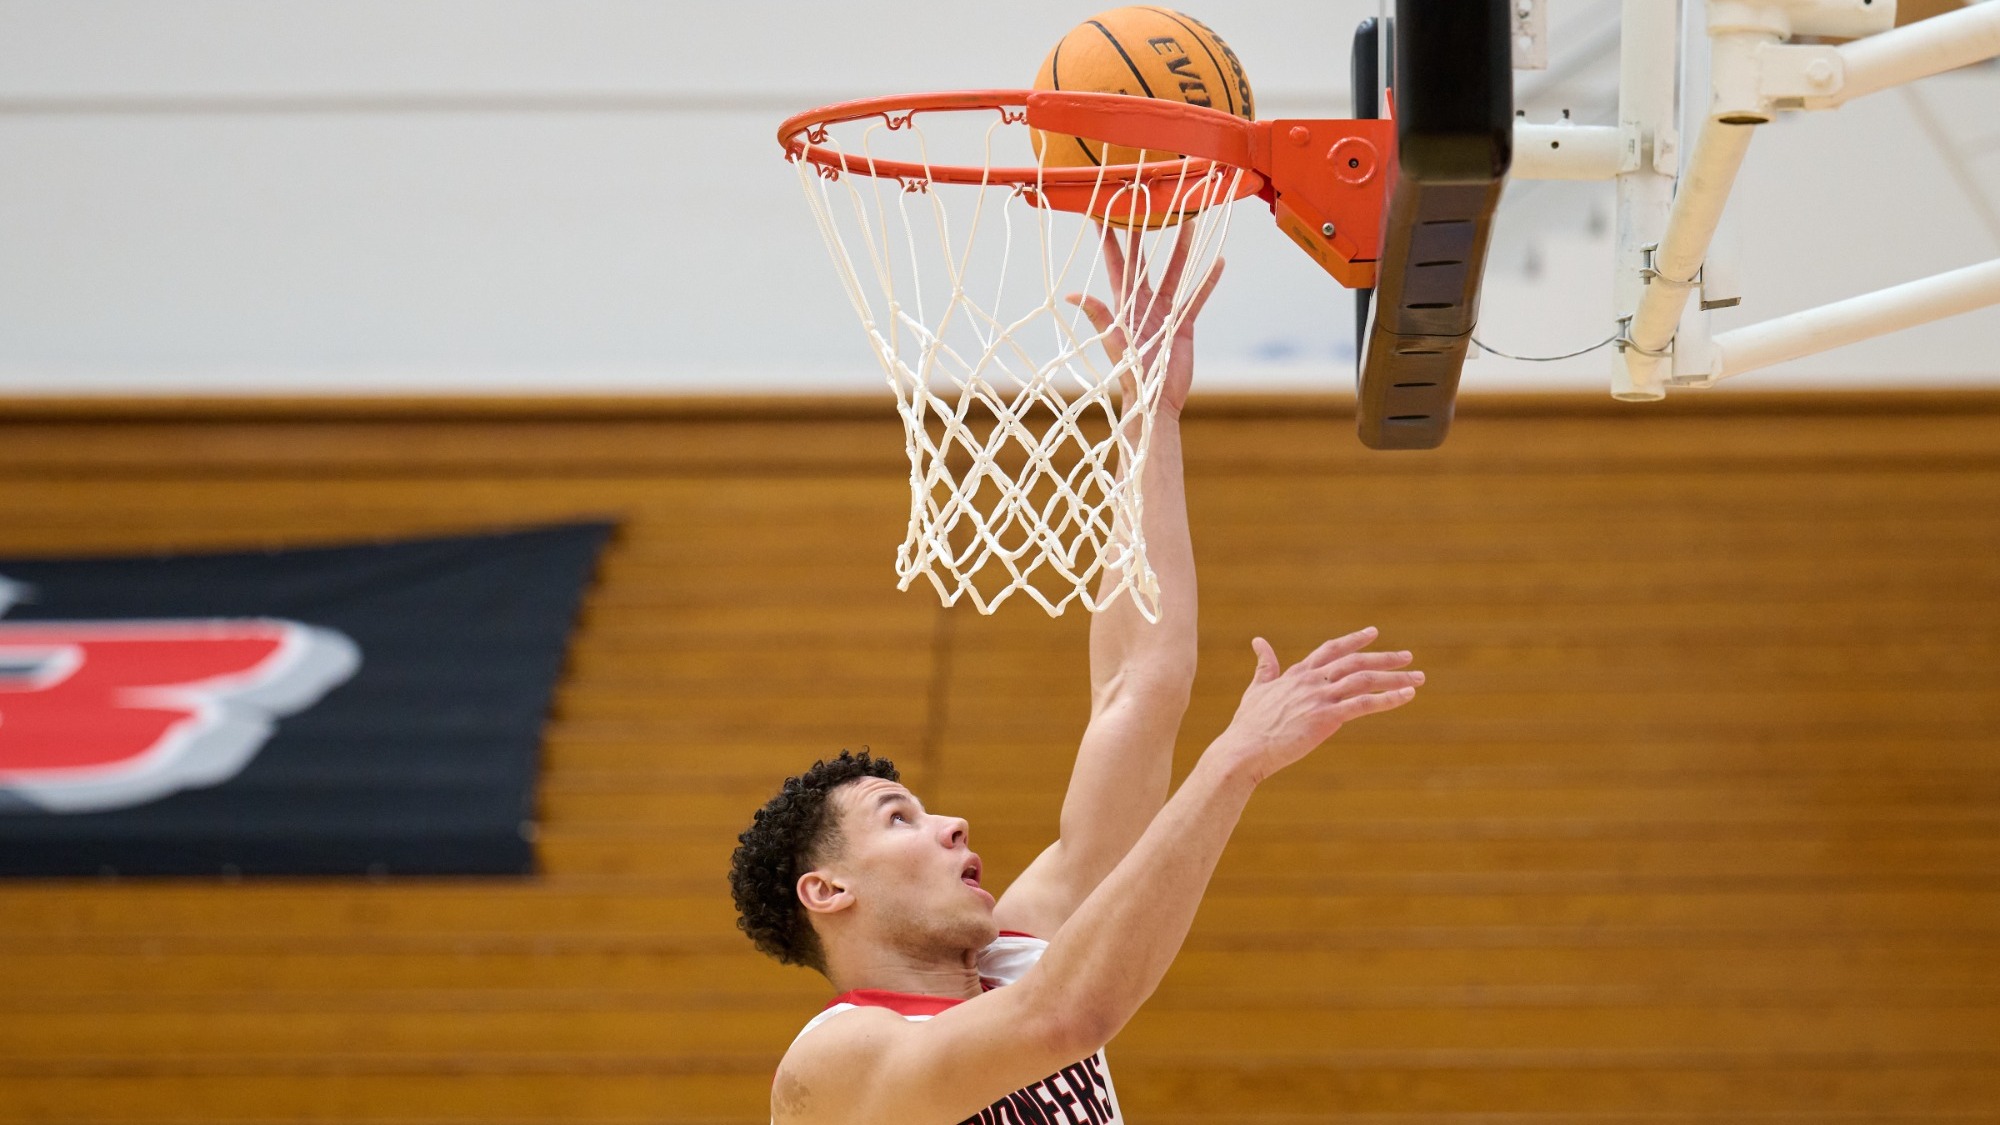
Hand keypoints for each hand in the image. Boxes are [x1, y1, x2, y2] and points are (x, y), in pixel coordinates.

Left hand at [1065, 222, 1225, 416]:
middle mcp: (1143, 302)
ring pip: (1175, 271)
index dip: (1111, 238)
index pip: (1116, 263)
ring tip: (1190, 222)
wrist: (1154, 398)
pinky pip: (1198, 296)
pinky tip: (1218, 261)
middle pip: (1145, 259)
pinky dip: (1208, 280)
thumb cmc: (1130, 373)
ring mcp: (1165, 310)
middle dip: (1146, 232)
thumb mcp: (1114, 341)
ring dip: (1182, 249)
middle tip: (1150, 205)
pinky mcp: (1183, 322)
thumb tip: (1072, 294)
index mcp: (1123, 303)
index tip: (1104, 212)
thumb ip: (1099, 315)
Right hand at [1216, 627, 1421, 782]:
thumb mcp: (1257, 688)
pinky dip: (1388, 698)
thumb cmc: (1248, 724)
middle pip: (1355, 661)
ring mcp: (1320, 697)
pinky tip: (1407, 696)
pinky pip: (1364, 704)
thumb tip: (1259, 641)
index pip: (1331, 649)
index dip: (1354, 640)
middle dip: (1384, 658)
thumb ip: (1264, 665)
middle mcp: (1312, 680)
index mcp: (1297, 673)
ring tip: (1417, 678)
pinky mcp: (1327, 717)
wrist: (1244, 748)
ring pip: (1365, 680)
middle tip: (1408, 657)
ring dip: (1394, 678)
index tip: (1373, 632)